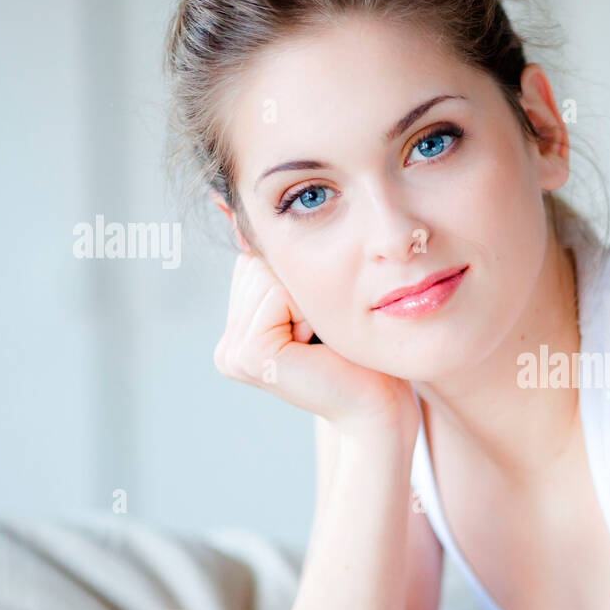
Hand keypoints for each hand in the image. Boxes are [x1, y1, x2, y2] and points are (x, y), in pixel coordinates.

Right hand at [213, 252, 418, 436]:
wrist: (380, 406)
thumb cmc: (362, 356)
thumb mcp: (321, 302)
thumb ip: (282, 263)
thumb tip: (232, 203)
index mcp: (240, 333)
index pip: (255, 263)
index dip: (299, 280)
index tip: (320, 326)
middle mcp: (228, 346)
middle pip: (256, 266)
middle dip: (300, 288)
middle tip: (324, 336)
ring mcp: (232, 354)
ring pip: (267, 275)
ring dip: (307, 299)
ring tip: (321, 341)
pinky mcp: (248, 356)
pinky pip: (277, 293)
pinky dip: (308, 309)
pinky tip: (318, 345)